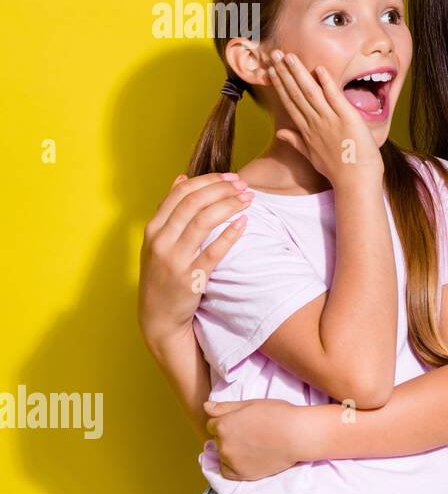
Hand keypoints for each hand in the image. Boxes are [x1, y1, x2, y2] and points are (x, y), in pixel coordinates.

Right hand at [138, 172, 251, 352]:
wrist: (159, 317)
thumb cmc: (162, 274)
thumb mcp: (157, 241)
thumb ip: (169, 210)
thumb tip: (181, 177)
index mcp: (153, 229)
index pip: (180, 193)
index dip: (208, 180)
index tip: (230, 177)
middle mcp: (160, 241)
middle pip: (193, 203)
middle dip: (222, 189)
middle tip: (244, 185)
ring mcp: (174, 260)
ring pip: (203, 221)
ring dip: (229, 205)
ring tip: (248, 199)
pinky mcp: (191, 278)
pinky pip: (213, 252)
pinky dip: (230, 234)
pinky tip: (244, 223)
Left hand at [204, 398, 306, 480]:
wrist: (298, 435)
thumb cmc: (278, 414)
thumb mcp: (251, 404)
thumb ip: (225, 407)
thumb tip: (205, 406)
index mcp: (223, 424)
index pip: (213, 424)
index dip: (227, 421)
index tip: (243, 423)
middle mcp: (223, 444)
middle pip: (218, 440)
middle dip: (229, 436)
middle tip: (251, 433)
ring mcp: (231, 461)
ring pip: (223, 455)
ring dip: (232, 450)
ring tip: (253, 445)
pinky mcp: (240, 474)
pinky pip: (227, 471)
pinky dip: (233, 465)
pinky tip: (248, 457)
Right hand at [267, 50, 382, 186]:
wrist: (356, 181)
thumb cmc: (337, 170)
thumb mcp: (312, 156)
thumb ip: (296, 141)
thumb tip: (281, 132)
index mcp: (307, 130)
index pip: (290, 102)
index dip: (279, 84)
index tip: (270, 70)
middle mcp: (315, 122)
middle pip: (296, 93)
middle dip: (284, 72)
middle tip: (273, 53)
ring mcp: (330, 120)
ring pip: (310, 92)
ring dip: (299, 73)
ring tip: (288, 56)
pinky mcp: (347, 119)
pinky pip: (335, 97)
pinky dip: (327, 83)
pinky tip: (319, 69)